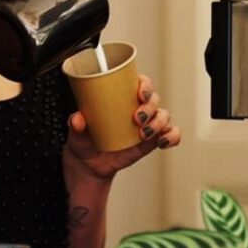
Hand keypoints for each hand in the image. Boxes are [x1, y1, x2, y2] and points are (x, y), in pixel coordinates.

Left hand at [64, 73, 179, 178]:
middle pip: (153, 98)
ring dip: (159, 123)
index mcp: (120, 97)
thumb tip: (78, 119)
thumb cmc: (84, 141)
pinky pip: (170, 135)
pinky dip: (172, 136)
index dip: (145, 85)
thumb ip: (76, 126)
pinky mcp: (152, 141)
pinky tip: (163, 142)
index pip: (139, 82)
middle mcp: (136, 108)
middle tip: (137, 118)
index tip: (139, 94)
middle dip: (150, 106)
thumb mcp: (77, 133)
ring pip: (163, 115)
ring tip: (144, 134)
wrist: (89, 165)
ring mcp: (146, 124)